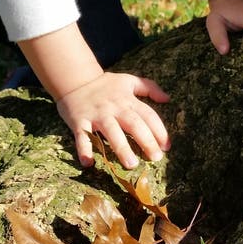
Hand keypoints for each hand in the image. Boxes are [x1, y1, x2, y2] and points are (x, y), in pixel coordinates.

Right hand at [56, 72, 170, 169]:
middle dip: (146, 141)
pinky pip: (82, 136)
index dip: (159, 130)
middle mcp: (114, 108)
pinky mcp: (79, 121)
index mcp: (127, 100)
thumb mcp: (129, 81)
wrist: (75, 79)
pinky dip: (84, 149)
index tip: (166, 146)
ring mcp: (97, 115)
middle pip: (133, 124)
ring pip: (111, 132)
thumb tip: (167, 99)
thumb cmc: (105, 84)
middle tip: (155, 158)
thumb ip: (149, 87)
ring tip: (131, 164)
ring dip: (121, 148)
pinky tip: (88, 163)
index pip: (148, 115)